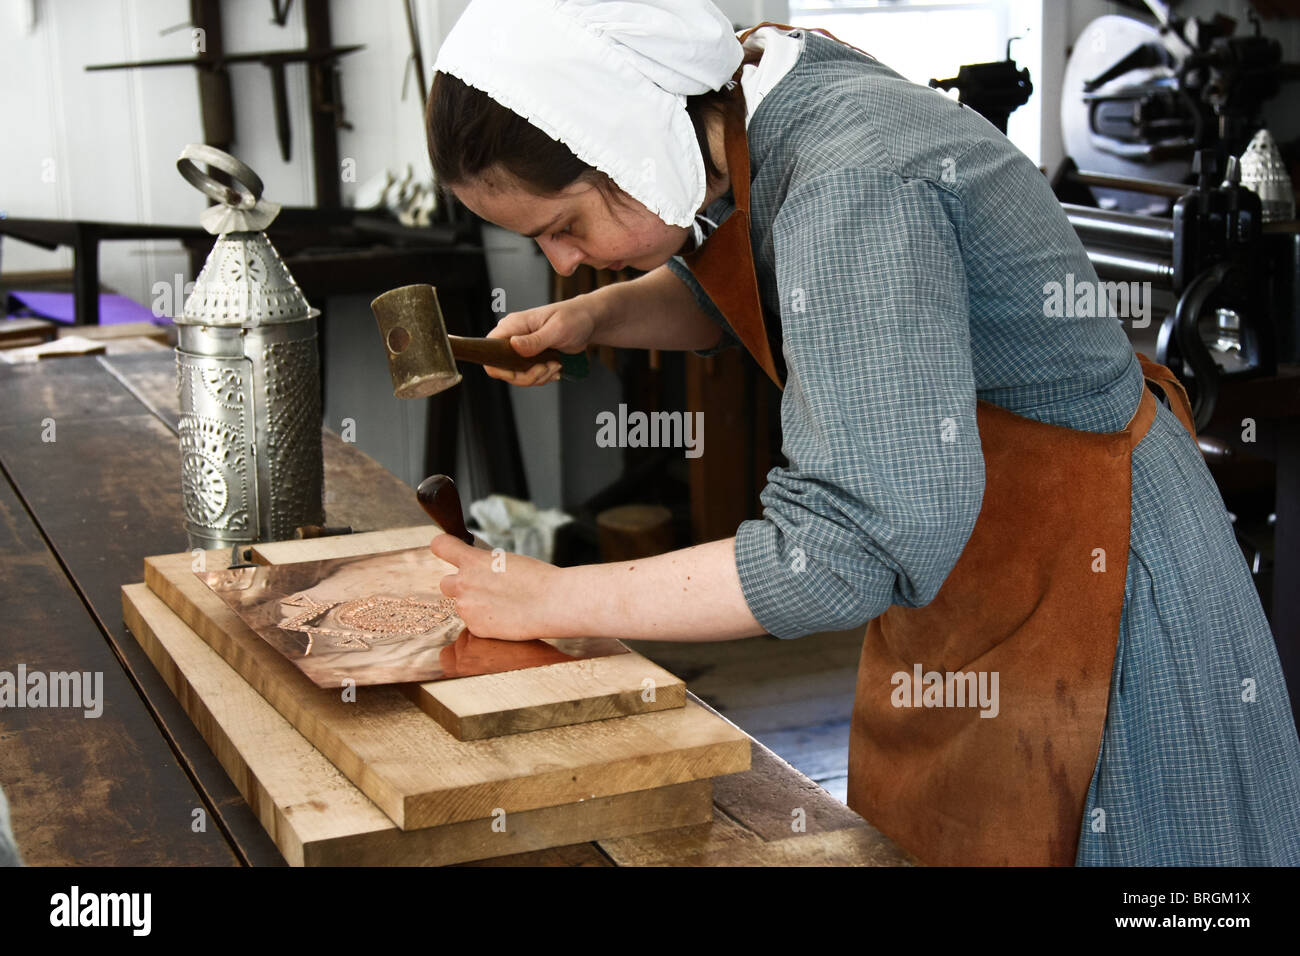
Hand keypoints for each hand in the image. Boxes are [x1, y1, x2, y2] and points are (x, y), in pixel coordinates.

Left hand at [430, 534, 567, 639]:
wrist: (552, 603)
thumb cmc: (538, 579)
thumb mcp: (507, 561)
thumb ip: (486, 565)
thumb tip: (480, 570)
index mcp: (473, 561)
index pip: (441, 546)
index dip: (443, 546)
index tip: (446, 547)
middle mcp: (464, 583)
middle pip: (446, 582)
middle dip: (460, 584)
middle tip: (483, 588)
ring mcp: (467, 608)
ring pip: (463, 605)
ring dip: (475, 604)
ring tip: (503, 605)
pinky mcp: (476, 628)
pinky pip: (474, 623)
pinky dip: (487, 621)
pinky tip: (507, 618)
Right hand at [484, 295, 599, 386]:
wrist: (588, 321)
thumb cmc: (574, 318)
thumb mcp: (556, 329)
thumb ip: (535, 340)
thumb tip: (513, 345)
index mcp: (513, 326)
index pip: (490, 350)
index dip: (500, 367)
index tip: (522, 371)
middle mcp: (513, 338)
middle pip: (504, 369)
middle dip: (526, 376)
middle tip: (547, 367)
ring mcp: (521, 349)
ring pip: (518, 376)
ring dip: (539, 377)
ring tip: (556, 364)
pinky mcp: (531, 358)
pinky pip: (529, 375)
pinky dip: (543, 377)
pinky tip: (556, 367)